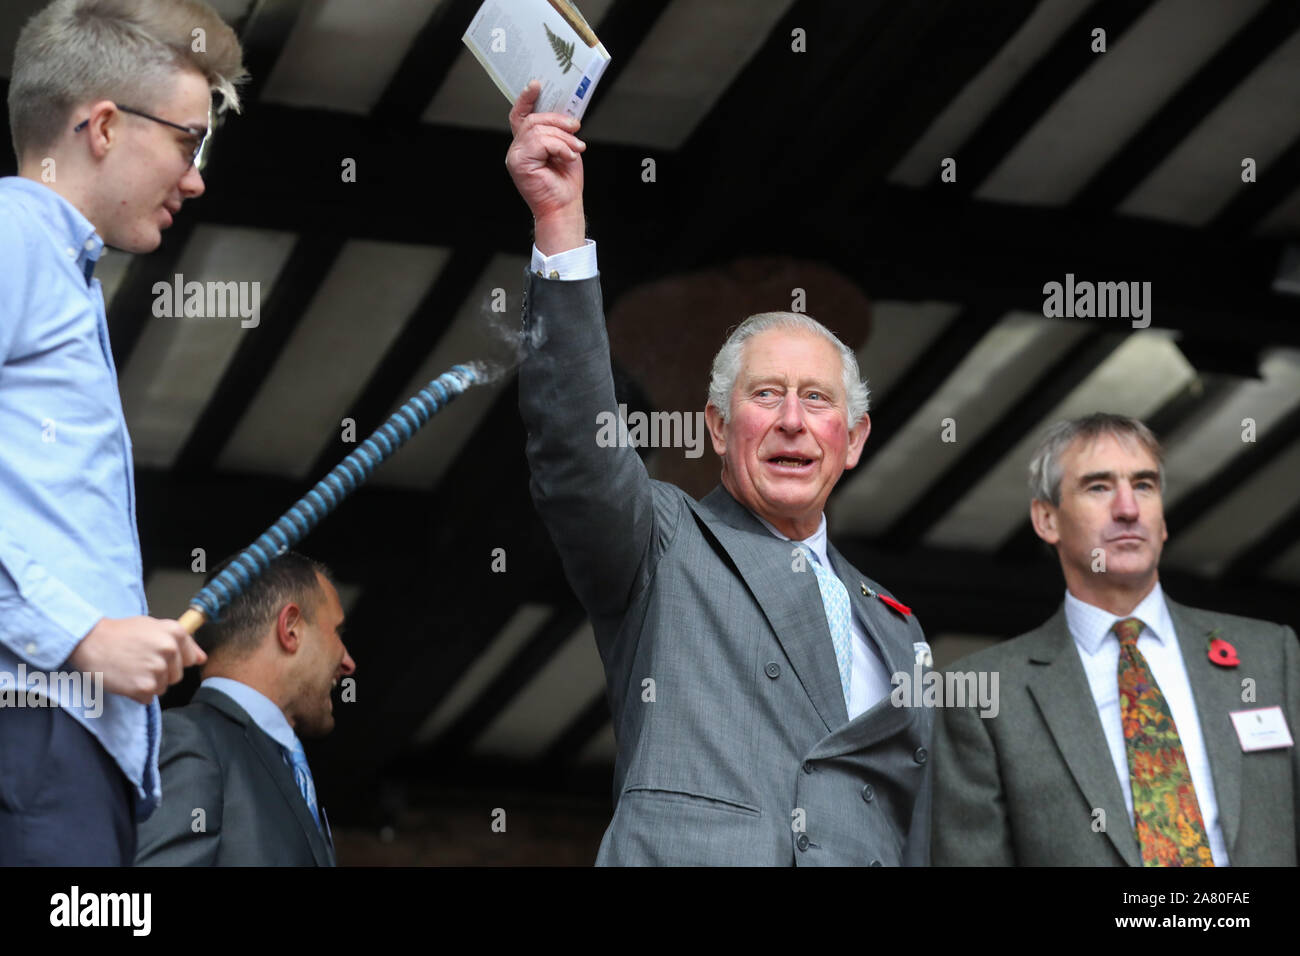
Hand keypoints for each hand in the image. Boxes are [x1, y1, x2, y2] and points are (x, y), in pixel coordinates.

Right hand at [66, 616, 206, 704]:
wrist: (89, 641)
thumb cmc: (119, 633)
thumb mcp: (154, 627)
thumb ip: (182, 641)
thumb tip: (201, 658)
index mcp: (175, 633)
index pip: (190, 658)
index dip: (173, 660)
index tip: (157, 656)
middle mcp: (170, 650)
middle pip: (176, 676)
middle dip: (160, 673)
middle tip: (139, 662)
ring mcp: (157, 670)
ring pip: (162, 688)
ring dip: (148, 684)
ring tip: (131, 669)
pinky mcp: (144, 687)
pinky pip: (148, 699)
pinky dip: (136, 693)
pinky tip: (125, 679)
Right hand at [506, 80, 586, 253]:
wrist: (564, 208)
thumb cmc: (564, 183)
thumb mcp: (565, 149)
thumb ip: (558, 132)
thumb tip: (566, 116)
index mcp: (526, 144)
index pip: (521, 116)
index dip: (526, 99)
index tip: (536, 85)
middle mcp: (517, 149)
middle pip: (534, 120)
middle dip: (558, 121)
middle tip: (576, 129)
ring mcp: (515, 156)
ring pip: (539, 130)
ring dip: (563, 139)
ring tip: (575, 150)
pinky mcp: (519, 163)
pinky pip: (541, 142)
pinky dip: (560, 147)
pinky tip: (568, 157)